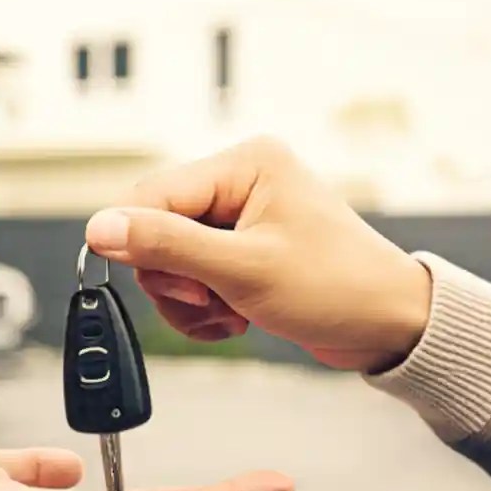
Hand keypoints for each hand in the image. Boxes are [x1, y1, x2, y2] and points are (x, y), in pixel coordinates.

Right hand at [84, 136, 432, 371]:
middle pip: (155, 229)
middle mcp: (241, 182)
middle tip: (210, 299)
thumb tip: (100, 228)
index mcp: (246, 163)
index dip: (137, 241)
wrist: (390, 327)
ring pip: (169, 260)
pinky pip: (192, 278)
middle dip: (174, 278)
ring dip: (189, 300)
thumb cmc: (338, 289)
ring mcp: (241, 218)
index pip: (153, 194)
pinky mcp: (241, 251)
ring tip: (229, 312)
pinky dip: (203, 308)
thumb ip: (166, 245)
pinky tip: (235, 318)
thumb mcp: (243, 269)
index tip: (151, 280)